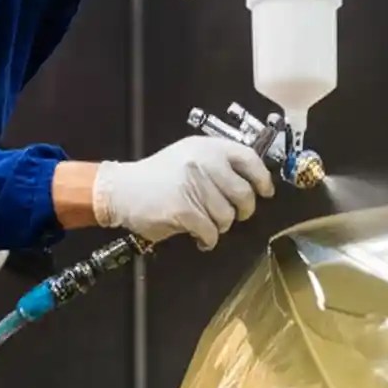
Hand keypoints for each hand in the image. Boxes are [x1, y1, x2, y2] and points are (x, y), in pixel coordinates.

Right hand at [92, 136, 274, 249]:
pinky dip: (208, 239)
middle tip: (234, 216)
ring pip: (227, 216)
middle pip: (243, 194)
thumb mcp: (188, 155)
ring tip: (207, 224)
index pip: (249, 159)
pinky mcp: (184, 210)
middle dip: (243, 211)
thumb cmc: (159, 175)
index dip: (262, 179)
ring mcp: (194, 186)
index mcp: (208, 148)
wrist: (121, 189)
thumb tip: (251, 183)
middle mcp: (204, 163)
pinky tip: (200, 237)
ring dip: (220, 226)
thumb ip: (217, 164)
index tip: (265, 192)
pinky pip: (210, 231)